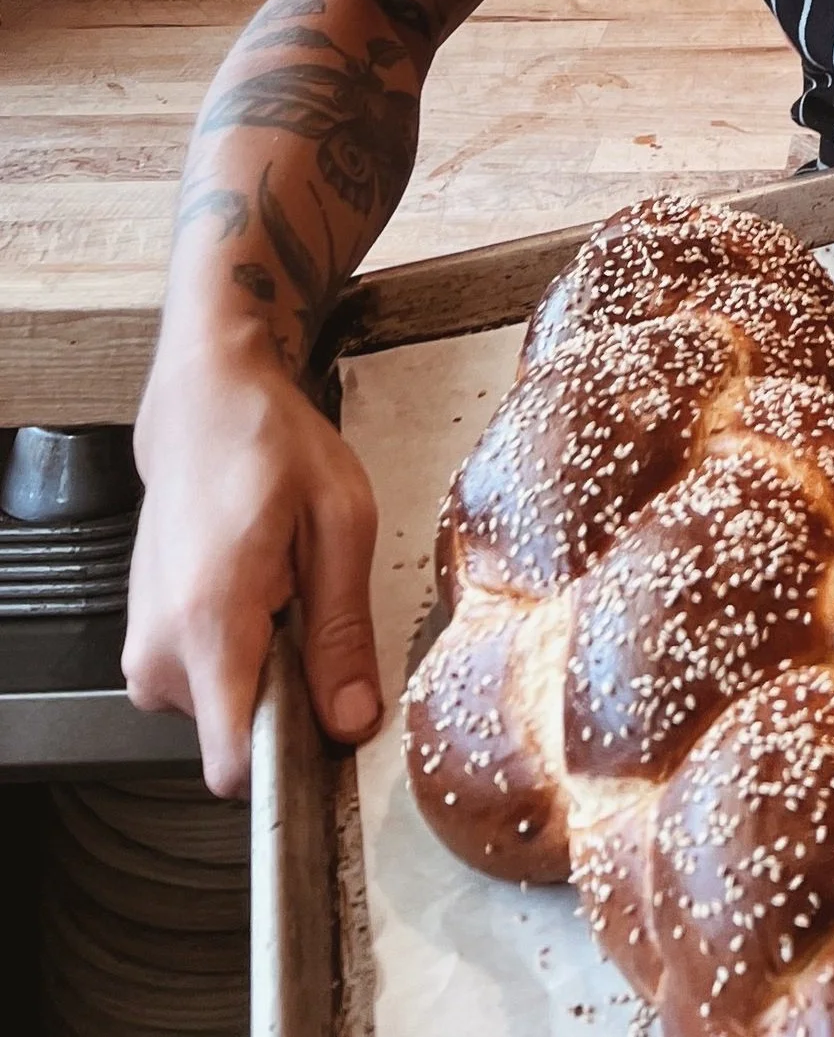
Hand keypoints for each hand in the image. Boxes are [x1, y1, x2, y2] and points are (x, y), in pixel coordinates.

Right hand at [123, 341, 381, 798]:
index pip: (233, 763)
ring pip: (226, 710)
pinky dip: (244, 653)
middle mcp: (160, 652)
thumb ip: (344, 633)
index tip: (333, 734)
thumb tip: (354, 720)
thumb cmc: (270, 447)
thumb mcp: (340, 526)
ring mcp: (144, 651)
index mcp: (208, 626)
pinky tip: (263, 592)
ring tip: (288, 590)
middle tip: (317, 612)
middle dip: (291, 697)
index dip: (292, 763)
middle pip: (238, 737)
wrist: (203, 405)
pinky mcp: (145, 645)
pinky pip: (207, 683)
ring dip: (269, 668)